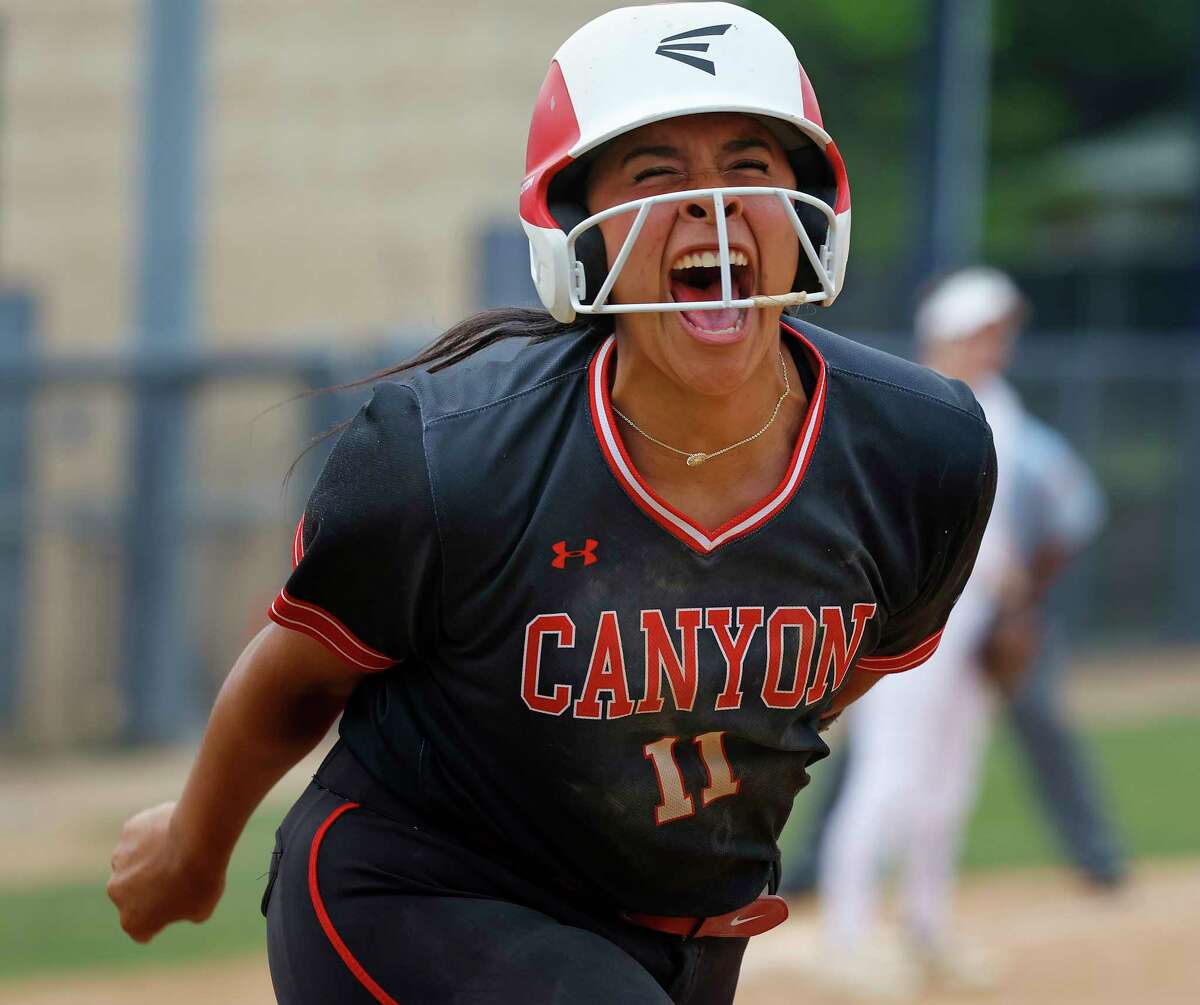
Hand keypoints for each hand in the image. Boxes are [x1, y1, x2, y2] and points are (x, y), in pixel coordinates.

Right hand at [107, 801, 225, 942]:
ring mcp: (119, 860)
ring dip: (148, 858)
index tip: (174, 907)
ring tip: (179, 849)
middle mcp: (117, 893)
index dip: (159, 918)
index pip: (141, 928)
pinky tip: (174, 829)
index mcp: (133, 921)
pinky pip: (140, 834)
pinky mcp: (128, 832)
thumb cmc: (203, 879)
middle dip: (149, 885)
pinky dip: (153, 833)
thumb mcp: (201, 908)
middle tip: (178, 873)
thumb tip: (179, 904)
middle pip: (132, 892)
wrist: (199, 841)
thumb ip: (182, 911)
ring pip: (132, 861)